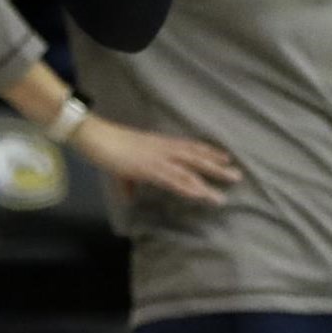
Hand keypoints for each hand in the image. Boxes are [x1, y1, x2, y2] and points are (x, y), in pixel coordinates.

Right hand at [71, 114, 239, 204]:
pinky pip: (173, 180)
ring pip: (189, 170)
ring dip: (207, 181)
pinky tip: (201, 194)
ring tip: (224, 192)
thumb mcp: (121, 166)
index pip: (189, 147)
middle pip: (195, 157)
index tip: (226, 157)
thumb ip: (128, 182)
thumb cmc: (105, 146)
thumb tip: (127, 196)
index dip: (208, 152)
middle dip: (216, 166)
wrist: (94, 136)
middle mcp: (162, 148)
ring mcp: (157, 158)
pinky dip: (188, 187)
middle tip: (237, 175)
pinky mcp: (148, 168)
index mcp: (158, 144)